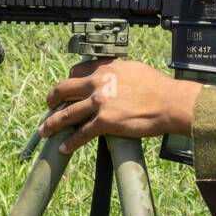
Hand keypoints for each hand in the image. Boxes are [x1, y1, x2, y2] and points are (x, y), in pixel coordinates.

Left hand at [41, 59, 200, 154]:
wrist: (170, 103)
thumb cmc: (159, 88)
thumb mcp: (135, 69)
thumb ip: (118, 72)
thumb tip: (113, 76)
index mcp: (106, 68)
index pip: (77, 70)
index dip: (68, 81)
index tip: (67, 89)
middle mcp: (99, 82)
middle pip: (64, 89)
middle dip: (52, 99)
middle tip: (49, 106)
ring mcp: (100, 102)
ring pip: (67, 113)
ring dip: (52, 123)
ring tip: (45, 130)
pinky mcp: (105, 122)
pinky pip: (82, 134)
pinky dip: (70, 142)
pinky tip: (64, 147)